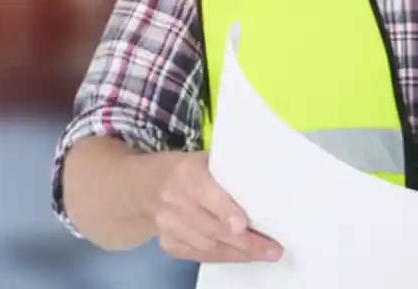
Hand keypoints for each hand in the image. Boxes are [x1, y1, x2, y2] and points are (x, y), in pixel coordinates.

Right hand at [153, 151, 283, 262]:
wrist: (144, 186)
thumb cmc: (183, 170)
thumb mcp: (202, 160)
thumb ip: (226, 172)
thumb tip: (262, 187)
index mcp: (186, 173)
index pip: (206, 194)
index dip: (224, 210)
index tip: (243, 224)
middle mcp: (174, 201)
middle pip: (212, 228)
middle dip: (245, 242)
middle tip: (273, 249)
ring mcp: (168, 226)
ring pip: (208, 247)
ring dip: (238, 253)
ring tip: (263, 254)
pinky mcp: (168, 243)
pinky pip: (200, 256)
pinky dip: (222, 257)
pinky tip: (240, 255)